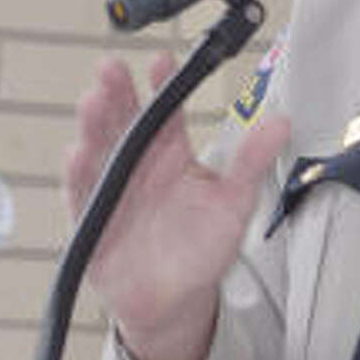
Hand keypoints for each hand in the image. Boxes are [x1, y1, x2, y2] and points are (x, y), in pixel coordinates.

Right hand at [64, 53, 288, 359]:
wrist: (175, 300)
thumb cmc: (204, 247)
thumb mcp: (235, 202)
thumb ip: (252, 162)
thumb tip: (281, 122)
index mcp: (172, 155)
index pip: (166, 112)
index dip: (163, 85)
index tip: (163, 60)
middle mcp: (140, 165)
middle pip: (125, 122)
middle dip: (117, 94)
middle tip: (111, 68)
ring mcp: (114, 190)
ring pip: (100, 150)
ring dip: (94, 126)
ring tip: (93, 100)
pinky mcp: (94, 221)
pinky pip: (83, 195)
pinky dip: (79, 175)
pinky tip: (77, 154)